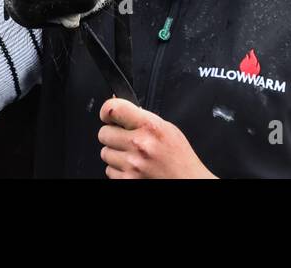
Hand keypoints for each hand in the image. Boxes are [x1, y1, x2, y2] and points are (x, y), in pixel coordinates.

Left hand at [98, 98, 215, 178]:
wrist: (187, 181)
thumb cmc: (179, 157)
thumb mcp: (167, 129)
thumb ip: (143, 118)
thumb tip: (119, 111)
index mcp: (150, 126)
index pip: (114, 109)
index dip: (106, 110)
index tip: (107, 114)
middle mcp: (139, 144)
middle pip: (104, 133)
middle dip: (112, 135)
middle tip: (124, 138)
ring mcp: (132, 164)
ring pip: (105, 153)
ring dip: (115, 153)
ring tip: (132, 155)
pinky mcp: (127, 180)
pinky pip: (109, 170)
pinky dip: (118, 170)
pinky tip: (133, 168)